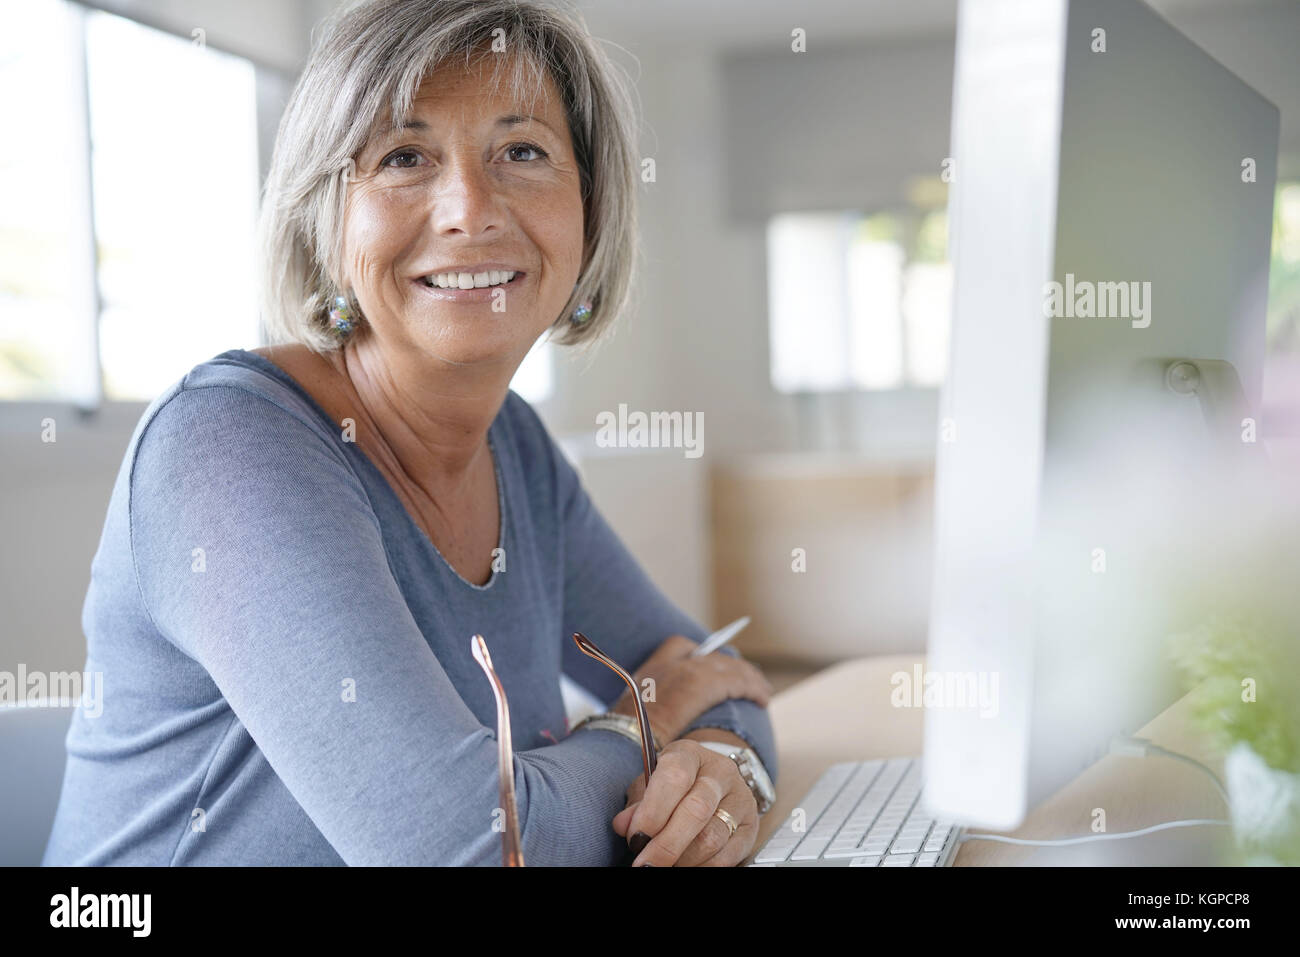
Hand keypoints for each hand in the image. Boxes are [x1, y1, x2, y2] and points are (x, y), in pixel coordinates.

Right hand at [607, 634, 772, 741]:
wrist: (624, 738)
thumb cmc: (626, 736)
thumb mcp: (632, 714)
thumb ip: (649, 707)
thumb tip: (659, 720)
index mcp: (654, 667)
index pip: (682, 646)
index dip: (702, 655)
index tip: (715, 667)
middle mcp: (673, 663)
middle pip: (713, 656)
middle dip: (734, 668)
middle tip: (750, 680)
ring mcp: (688, 670)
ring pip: (730, 667)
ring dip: (750, 679)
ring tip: (762, 692)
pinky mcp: (704, 684)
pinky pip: (738, 681)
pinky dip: (753, 688)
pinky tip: (762, 699)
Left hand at [611, 739, 758, 865]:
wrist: (711, 780)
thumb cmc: (673, 784)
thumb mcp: (650, 784)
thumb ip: (637, 804)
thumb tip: (623, 825)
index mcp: (689, 754)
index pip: (674, 777)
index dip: (653, 811)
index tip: (636, 837)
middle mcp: (720, 772)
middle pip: (696, 810)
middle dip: (666, 844)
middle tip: (646, 863)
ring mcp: (740, 799)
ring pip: (711, 838)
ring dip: (682, 859)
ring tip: (663, 864)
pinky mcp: (750, 827)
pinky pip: (726, 857)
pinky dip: (701, 867)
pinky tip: (684, 864)